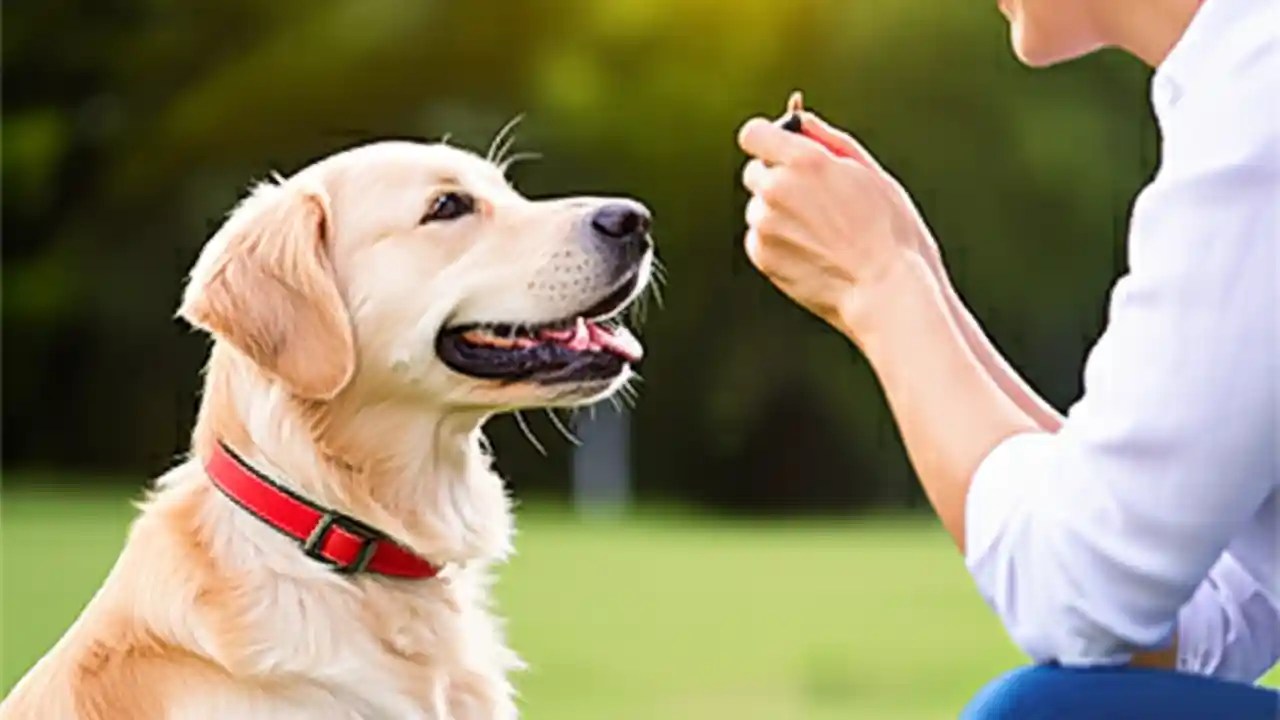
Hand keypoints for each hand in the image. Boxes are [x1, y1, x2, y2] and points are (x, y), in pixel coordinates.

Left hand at [737, 113, 938, 336]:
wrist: (885, 291)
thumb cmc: (890, 232)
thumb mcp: (870, 173)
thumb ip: (829, 141)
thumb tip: (802, 120)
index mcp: (803, 162)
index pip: (754, 134)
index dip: (768, 140)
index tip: (781, 150)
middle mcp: (776, 190)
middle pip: (755, 172)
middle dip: (777, 179)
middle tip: (815, 200)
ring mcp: (764, 225)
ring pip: (759, 208)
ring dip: (779, 214)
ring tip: (821, 234)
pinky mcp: (761, 256)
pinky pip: (759, 238)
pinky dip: (778, 242)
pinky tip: (813, 253)